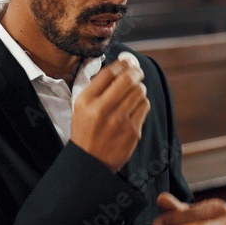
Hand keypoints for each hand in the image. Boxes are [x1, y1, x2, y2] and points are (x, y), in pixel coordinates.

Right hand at [71, 55, 149, 171]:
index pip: (108, 73)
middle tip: (137, 72)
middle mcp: (102, 109)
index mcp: (86, 101)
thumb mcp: (81, 107)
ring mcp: (119, 120)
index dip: (121, 64)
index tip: (126, 62)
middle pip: (127, 79)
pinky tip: (135, 106)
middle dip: (135, 71)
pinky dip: (142, 102)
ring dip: (139, 87)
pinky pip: (144, 106)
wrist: (91, 161)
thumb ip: (97, 87)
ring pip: (139, 91)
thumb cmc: (87, 130)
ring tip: (134, 91)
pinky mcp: (133, 130)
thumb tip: (120, 66)